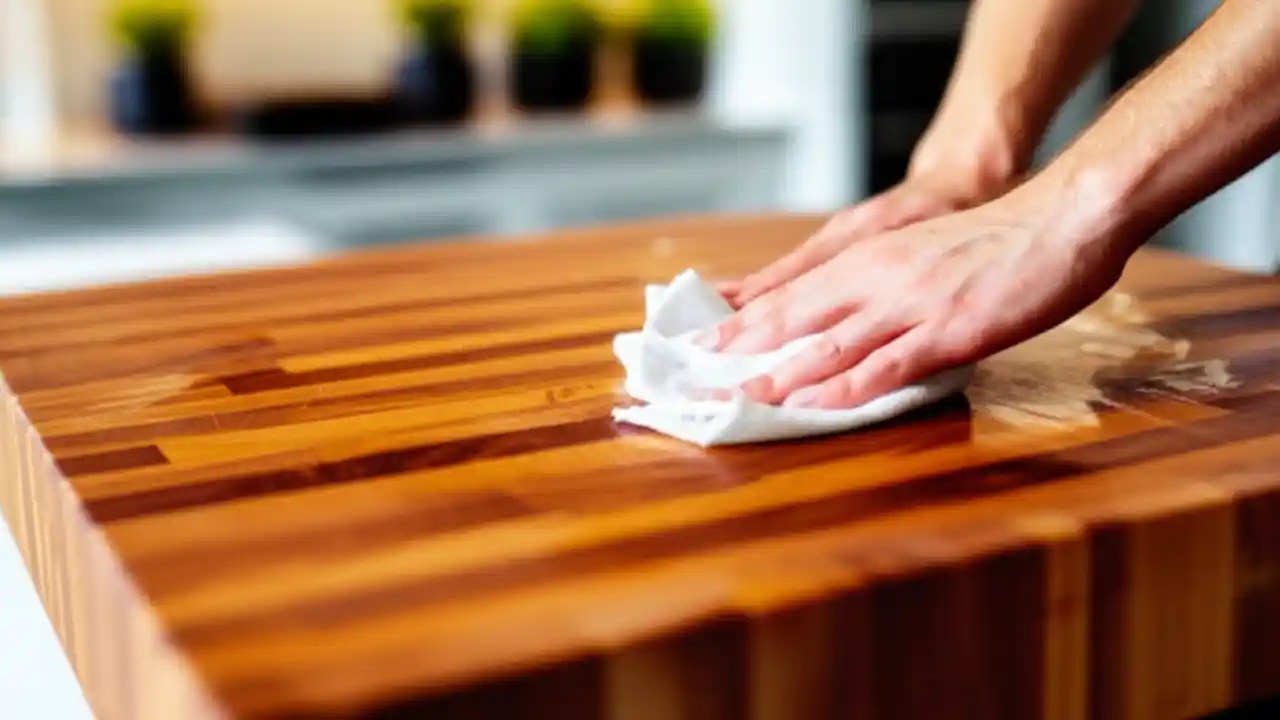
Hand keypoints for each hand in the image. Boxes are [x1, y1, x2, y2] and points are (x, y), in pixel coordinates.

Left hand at [698, 192, 1131, 408]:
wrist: (1063, 217)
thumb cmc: (999, 240)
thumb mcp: (923, 253)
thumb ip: (885, 286)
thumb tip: (853, 326)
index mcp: (869, 258)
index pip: (789, 293)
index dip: (742, 320)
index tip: (701, 344)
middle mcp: (877, 278)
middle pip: (792, 319)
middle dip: (740, 354)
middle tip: (695, 383)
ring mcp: (910, 304)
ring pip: (827, 345)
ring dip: (777, 377)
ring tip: (733, 402)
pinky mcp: (948, 329)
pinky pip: (885, 365)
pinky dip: (842, 388)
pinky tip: (811, 404)